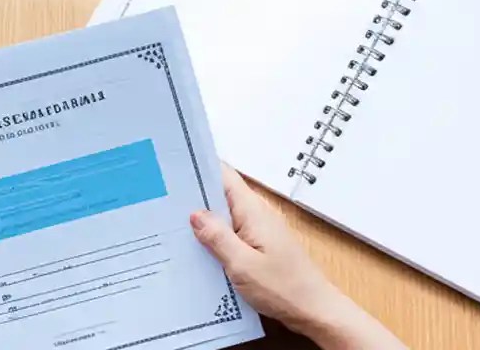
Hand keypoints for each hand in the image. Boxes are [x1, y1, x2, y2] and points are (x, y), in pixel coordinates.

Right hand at [190, 166, 406, 349]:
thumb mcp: (242, 265)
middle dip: (195, 197)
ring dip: (205, 220)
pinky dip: (216, 237)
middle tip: (165, 202)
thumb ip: (217, 237)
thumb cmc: (284, 288)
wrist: (315, 310)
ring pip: (225, 215)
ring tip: (175, 225)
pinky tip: (200, 249)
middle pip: (222, 194)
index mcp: (253, 211)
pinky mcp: (260, 245)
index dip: (200, 169)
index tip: (175, 168)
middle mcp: (257, 214)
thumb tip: (195, 214)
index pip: (224, 175)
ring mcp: (259, 229)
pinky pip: (233, 232)